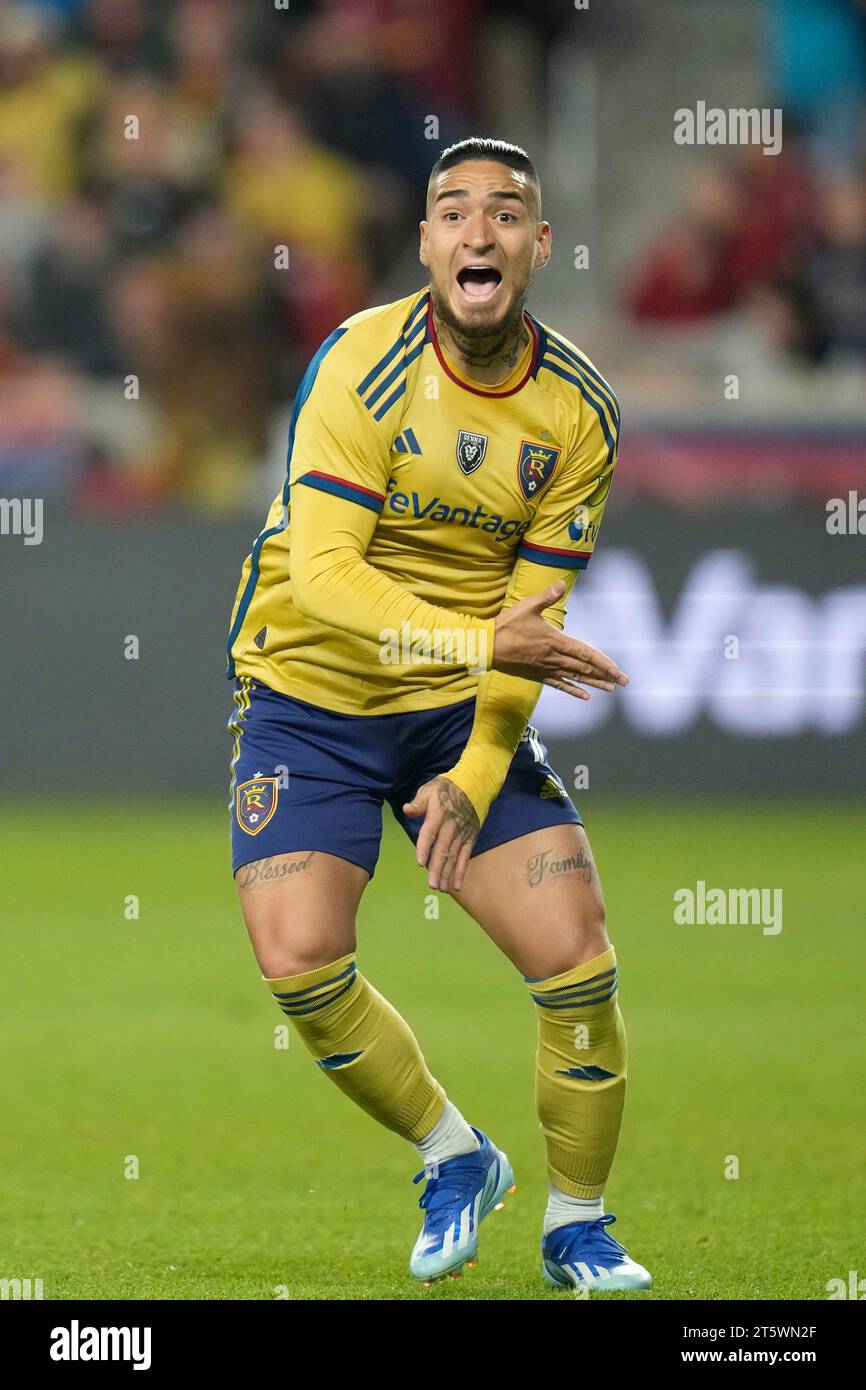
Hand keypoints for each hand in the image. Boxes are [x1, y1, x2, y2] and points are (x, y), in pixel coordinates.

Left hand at [403, 776, 479, 892]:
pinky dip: (461, 871)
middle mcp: (451, 827)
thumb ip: (419, 802)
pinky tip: (456, 885)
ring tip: (441, 888)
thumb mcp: (430, 789)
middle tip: (432, 885)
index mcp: (438, 815)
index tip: (420, 863)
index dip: (425, 848)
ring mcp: (462, 834)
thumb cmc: (446, 789)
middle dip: (437, 868)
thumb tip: (407, 809)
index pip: (430, 833)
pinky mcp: (470, 839)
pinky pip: (465, 857)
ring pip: (453, 856)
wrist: (475, 786)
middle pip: (443, 849)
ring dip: (447, 873)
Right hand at [492, 579, 627, 698]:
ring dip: (595, 683)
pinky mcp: (537, 675)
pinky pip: (559, 684)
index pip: (586, 653)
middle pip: (585, 668)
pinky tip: (585, 696)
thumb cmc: (507, 625)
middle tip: (624, 681)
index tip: (618, 670)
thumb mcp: (528, 606)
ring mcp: (546, 668)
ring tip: (611, 689)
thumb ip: (547, 596)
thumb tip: (560, 583)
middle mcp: (554, 658)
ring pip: (576, 678)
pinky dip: (573, 690)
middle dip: (606, 675)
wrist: (487, 647)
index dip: (604, 662)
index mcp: (555, 641)